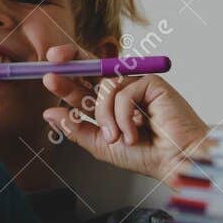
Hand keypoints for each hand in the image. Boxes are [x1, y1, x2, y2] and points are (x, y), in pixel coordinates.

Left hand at [41, 44, 211, 181]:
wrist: (175, 161)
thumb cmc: (146, 155)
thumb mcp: (101, 144)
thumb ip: (76, 129)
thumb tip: (49, 113)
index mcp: (111, 102)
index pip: (84, 85)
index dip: (66, 76)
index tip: (46, 73)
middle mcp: (124, 89)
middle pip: (92, 67)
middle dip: (71, 62)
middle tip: (52, 61)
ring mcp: (138, 83)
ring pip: (105, 88)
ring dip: (105, 116)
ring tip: (118, 138)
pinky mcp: (152, 81)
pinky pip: (123, 92)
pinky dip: (124, 116)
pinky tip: (135, 131)